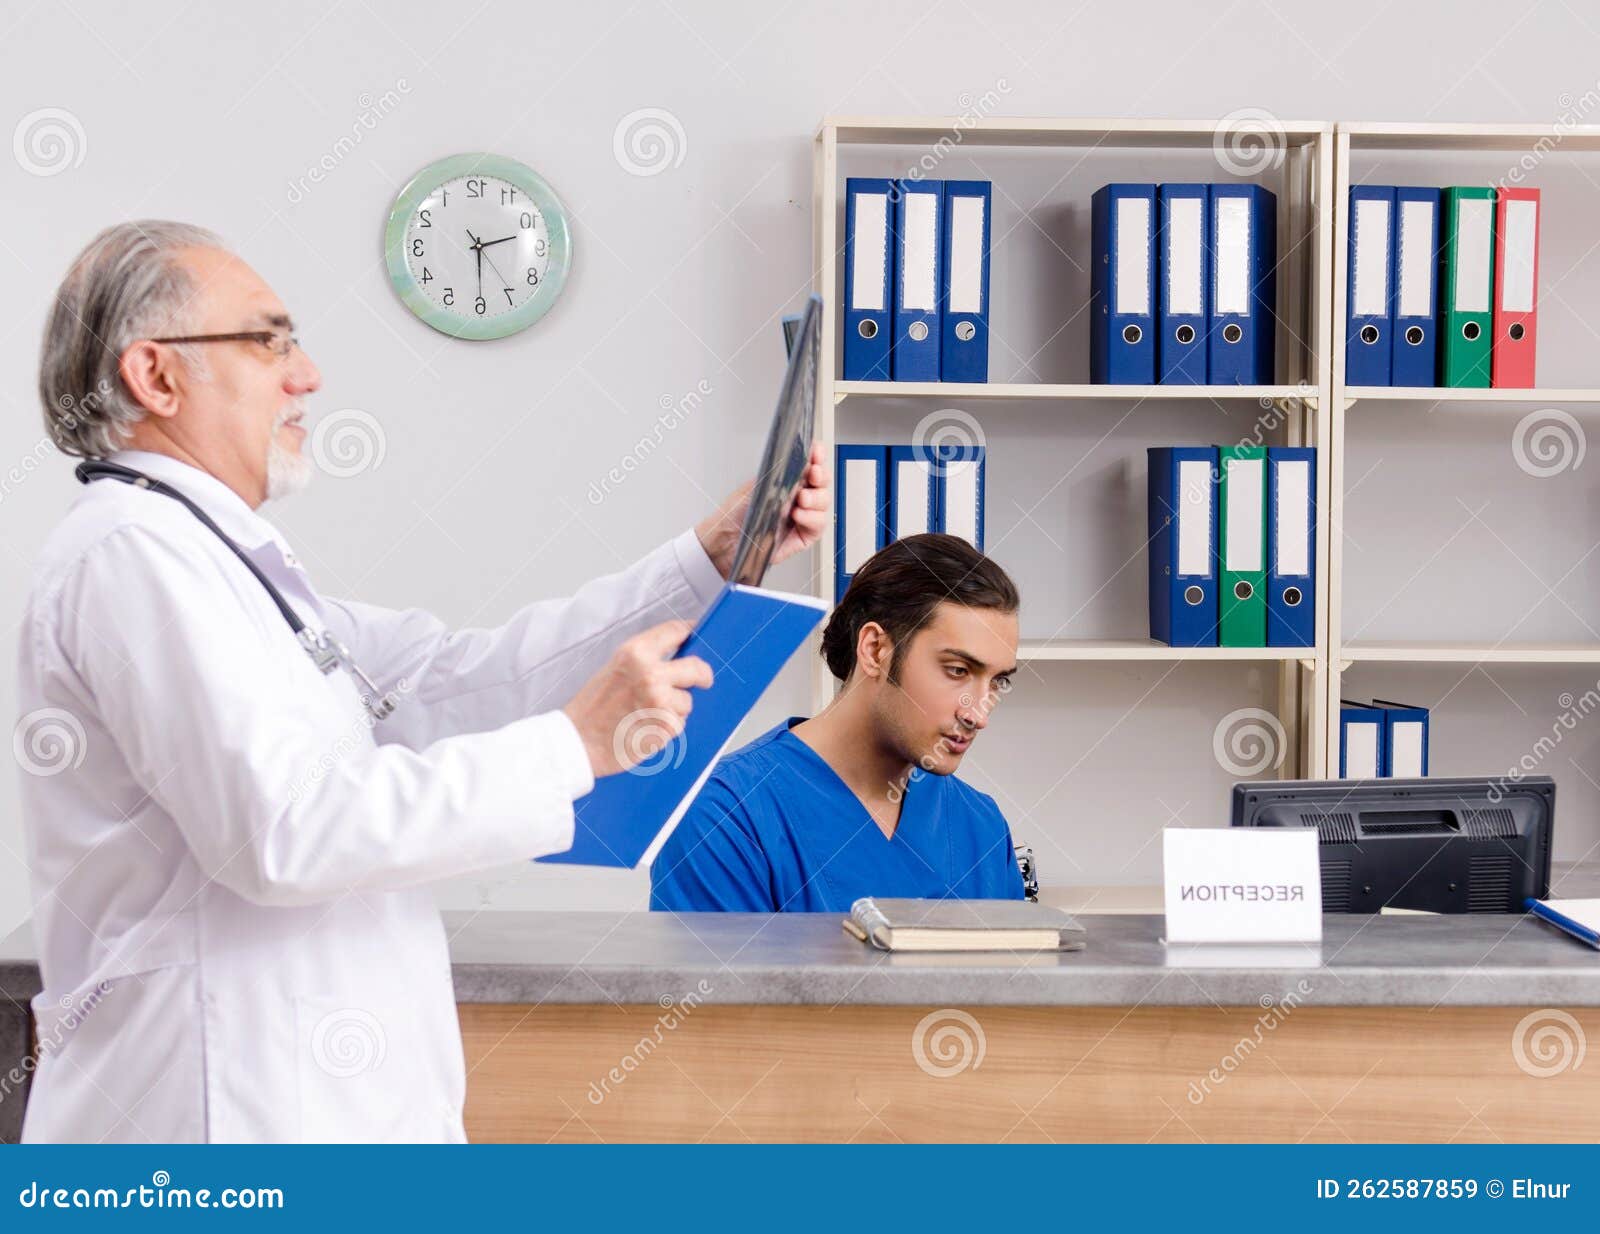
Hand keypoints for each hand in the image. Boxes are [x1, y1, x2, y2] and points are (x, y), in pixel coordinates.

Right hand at [562, 620, 713, 777]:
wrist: (578, 742)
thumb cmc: (593, 708)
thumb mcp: (615, 668)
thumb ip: (645, 659)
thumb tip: (678, 654)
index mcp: (635, 653)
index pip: (676, 631)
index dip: (690, 633)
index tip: (698, 635)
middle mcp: (651, 674)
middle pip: (698, 667)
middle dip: (702, 675)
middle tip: (703, 679)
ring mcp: (661, 701)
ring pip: (687, 701)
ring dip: (676, 708)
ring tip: (647, 713)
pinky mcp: (666, 726)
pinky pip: (680, 723)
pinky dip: (668, 727)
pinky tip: (646, 727)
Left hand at [695, 441, 830, 578]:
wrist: (728, 537)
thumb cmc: (739, 511)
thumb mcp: (759, 484)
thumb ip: (782, 472)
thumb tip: (800, 459)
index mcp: (790, 478)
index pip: (811, 462)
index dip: (818, 455)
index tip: (816, 452)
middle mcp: (800, 494)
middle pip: (823, 481)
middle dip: (821, 475)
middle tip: (813, 473)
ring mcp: (805, 514)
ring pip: (824, 501)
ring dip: (816, 498)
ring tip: (802, 498)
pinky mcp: (806, 534)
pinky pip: (819, 523)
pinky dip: (811, 517)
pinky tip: (798, 515)